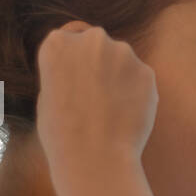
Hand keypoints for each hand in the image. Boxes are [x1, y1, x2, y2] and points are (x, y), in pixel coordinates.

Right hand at [35, 21, 156, 171]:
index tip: (78, 78)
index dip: (75, 60)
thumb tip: (82, 68)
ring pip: (122, 61)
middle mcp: (91, 39)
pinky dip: (136, 93)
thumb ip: (66, 72)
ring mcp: (123, 53)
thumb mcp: (47, 95)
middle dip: (99, 64)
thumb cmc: (62, 134)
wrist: (95, 157)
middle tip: (96, 98)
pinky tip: (127, 116)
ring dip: (119, 78)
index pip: (70, 38)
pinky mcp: (147, 72)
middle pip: (97, 45)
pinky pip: (140, 79)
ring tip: (111, 111)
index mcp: (57, 43)